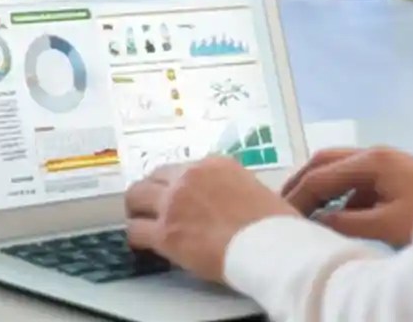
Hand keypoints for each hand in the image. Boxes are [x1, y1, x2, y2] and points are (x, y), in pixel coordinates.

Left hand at [125, 157, 299, 283]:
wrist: (274, 248)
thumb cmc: (277, 226)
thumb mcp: (256, 190)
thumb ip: (233, 189)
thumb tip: (228, 203)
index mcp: (215, 164)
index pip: (183, 168)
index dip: (176, 183)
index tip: (176, 195)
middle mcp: (190, 177)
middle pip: (154, 176)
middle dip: (151, 191)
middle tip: (150, 205)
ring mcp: (174, 203)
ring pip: (136, 196)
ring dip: (137, 208)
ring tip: (138, 219)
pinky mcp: (165, 232)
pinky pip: (136, 230)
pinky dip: (136, 237)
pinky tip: (141, 244)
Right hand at [281, 147, 412, 247]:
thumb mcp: (387, 225)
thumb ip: (347, 222)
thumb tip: (317, 220)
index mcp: (372, 161)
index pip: (321, 175)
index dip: (299, 195)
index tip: (283, 214)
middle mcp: (375, 154)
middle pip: (326, 160)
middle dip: (303, 181)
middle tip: (284, 203)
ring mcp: (386, 163)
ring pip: (340, 169)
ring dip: (321, 187)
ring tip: (305, 210)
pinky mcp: (395, 175)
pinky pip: (357, 181)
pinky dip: (340, 195)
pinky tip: (337, 216)